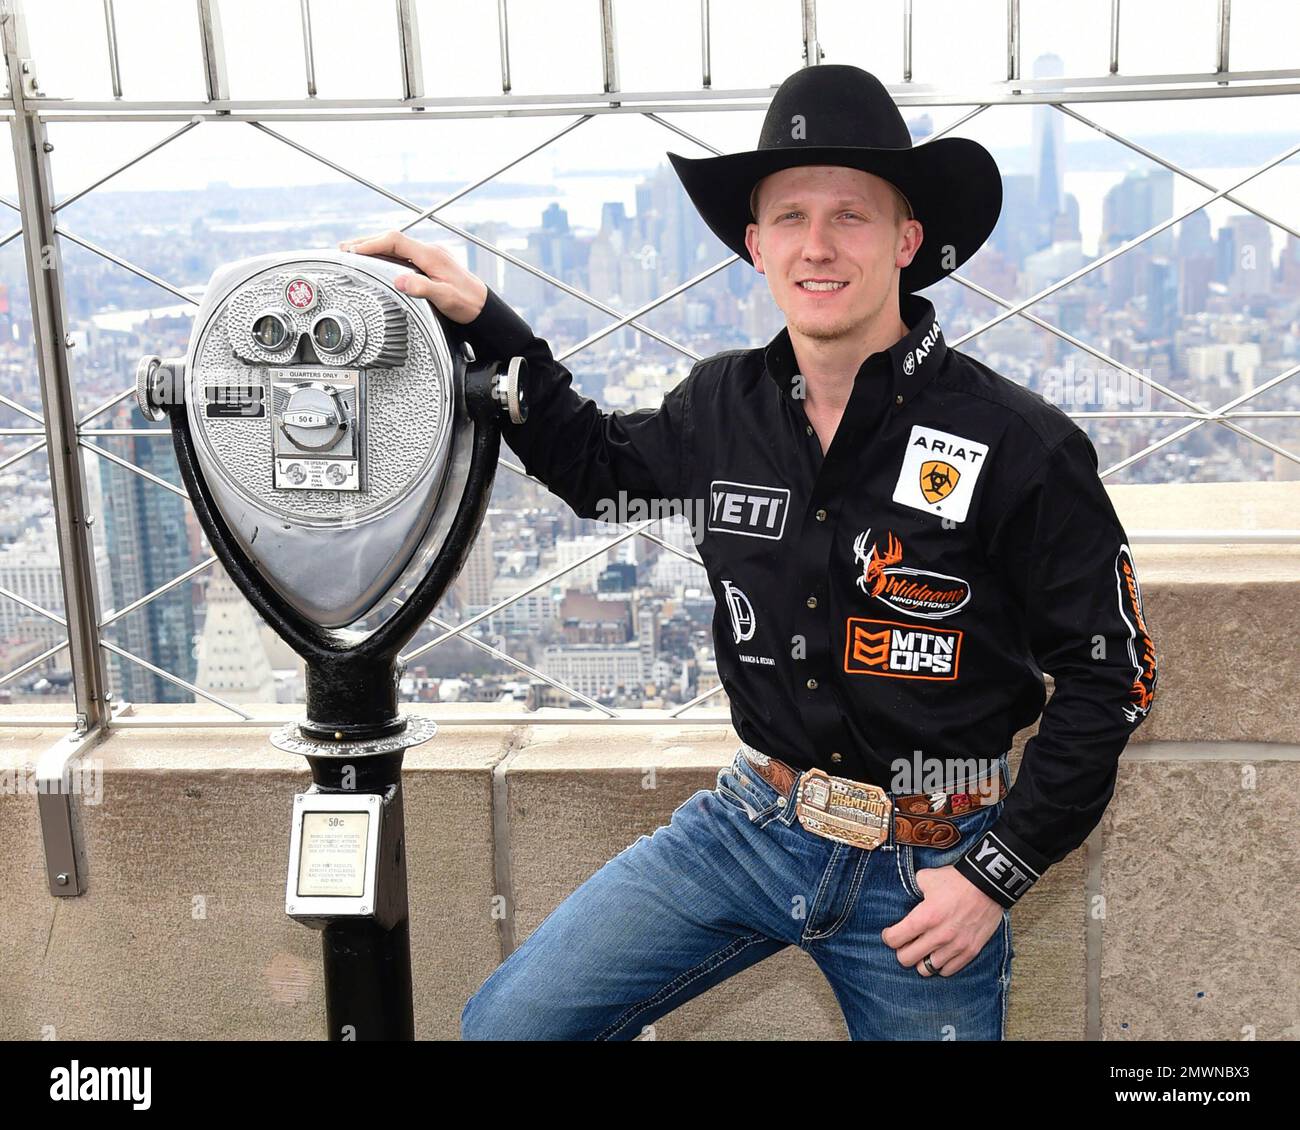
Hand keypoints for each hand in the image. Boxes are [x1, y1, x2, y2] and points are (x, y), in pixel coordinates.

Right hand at [337, 230, 487, 324]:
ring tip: (354, 252)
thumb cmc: (467, 303)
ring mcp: (429, 257)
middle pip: (392, 240)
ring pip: (396, 246)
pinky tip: (377, 260)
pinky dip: (386, 254)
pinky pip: (402, 254)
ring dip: (375, 247)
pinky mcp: (430, 264)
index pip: (395, 241)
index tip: (354, 251)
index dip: (372, 243)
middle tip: (345, 249)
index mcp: (431, 255)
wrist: (483, 307)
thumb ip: (422, 288)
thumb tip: (399, 281)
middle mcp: (429, 252)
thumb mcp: (444, 298)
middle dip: (367, 242)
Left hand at [880, 864, 1003, 976]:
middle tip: (906, 943)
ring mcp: (955, 946)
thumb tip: (905, 895)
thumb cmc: (956, 879)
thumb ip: (912, 889)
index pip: (894, 940)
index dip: (888, 937)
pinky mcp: (970, 952)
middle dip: (901, 951)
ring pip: (926, 969)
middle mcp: (938, 936)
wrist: (989, 884)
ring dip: (921, 960)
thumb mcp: (926, 878)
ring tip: (923, 950)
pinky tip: (939, 954)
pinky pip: (948, 971)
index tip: (890, 933)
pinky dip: (940, 965)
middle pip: (905, 959)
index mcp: (925, 917)